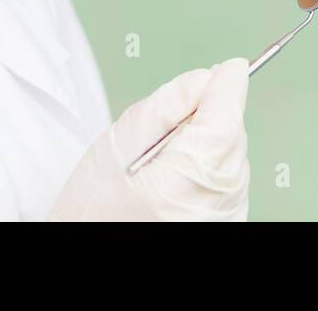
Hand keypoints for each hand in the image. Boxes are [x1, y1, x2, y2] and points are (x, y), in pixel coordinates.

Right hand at [47, 57, 249, 220]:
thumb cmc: (94, 206)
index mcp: (187, 178)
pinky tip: (175, 183)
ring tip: (161, 167)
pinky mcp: (229, 222)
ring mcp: (228, 216)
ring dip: (206, 146)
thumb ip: (164, 105)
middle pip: (231, 132)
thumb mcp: (116, 144)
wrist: (86, 251)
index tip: (228, 67)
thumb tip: (206, 78)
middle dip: (204, 119)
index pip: (227, 117)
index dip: (227, 86)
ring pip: (231, 153)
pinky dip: (208, 169)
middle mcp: (218, 202)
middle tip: (159, 138)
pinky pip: (228, 177)